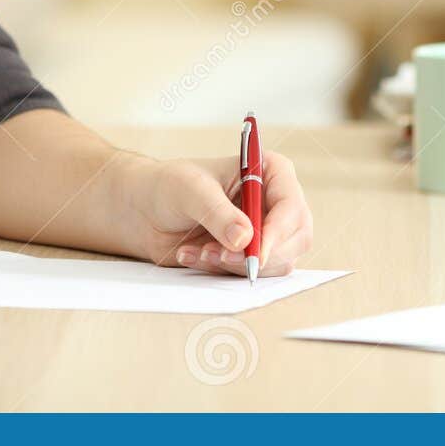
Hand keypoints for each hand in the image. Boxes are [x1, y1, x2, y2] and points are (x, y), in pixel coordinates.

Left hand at [119, 150, 313, 277]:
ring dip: (236, 264)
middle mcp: (275, 202)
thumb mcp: (190, 191)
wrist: (148, 210)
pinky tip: (195, 254)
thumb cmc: (170, 186)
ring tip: (199, 251)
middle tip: (222, 256)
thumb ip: (218, 214)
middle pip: (296, 238)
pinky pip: (252, 274)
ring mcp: (267, 231)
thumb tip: (245, 239)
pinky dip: (223, 271)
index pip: (291, 205)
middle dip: (261, 254)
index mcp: (269, 171)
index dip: (278, 230)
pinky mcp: (253, 255)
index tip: (256, 251)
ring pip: (276, 262)